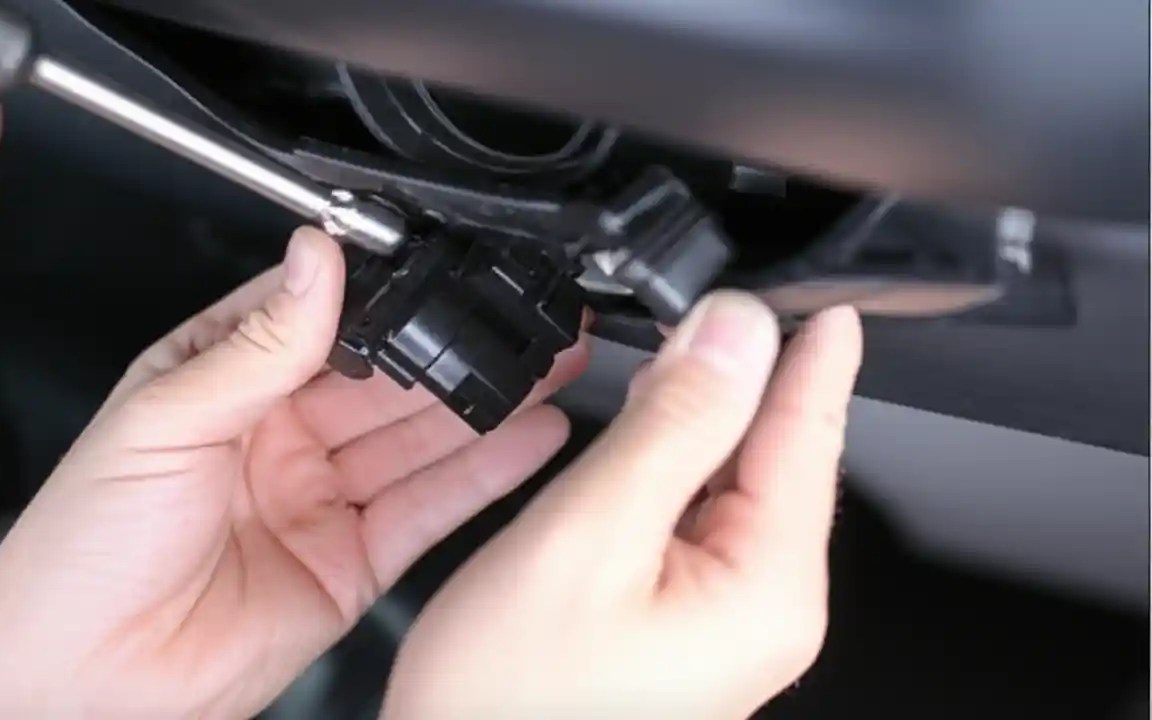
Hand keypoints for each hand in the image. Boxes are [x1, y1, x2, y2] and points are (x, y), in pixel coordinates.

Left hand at [0, 228, 589, 717]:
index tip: (448, 264)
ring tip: (549, 364)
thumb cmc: (82, 551)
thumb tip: (315, 257)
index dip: (388, 292)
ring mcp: (319, 497)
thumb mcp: (166, 420)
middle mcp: (278, 433)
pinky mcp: (352, 561)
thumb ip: (258, 343)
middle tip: (517, 314)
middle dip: (456, 346)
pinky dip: (486, 473)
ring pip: (419, 438)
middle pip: (387, 379)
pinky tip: (529, 437)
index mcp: (223, 379)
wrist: (82, 678)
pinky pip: (430, 507)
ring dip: (487, 402)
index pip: (323, 317)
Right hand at [384, 293, 862, 719]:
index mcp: (764, 588)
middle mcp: (760, 610)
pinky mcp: (682, 624)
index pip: (808, 439)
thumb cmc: (509, 706)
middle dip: (746, 379)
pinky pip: (697, 523)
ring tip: (670, 365)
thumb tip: (736, 335)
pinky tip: (644, 442)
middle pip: (775, 459)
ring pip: (730, 487)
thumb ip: (671, 428)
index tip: (831, 301)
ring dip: (702, 422)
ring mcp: (723, 622)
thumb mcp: (587, 537)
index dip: (813, 358)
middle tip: (709, 310)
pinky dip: (672, 470)